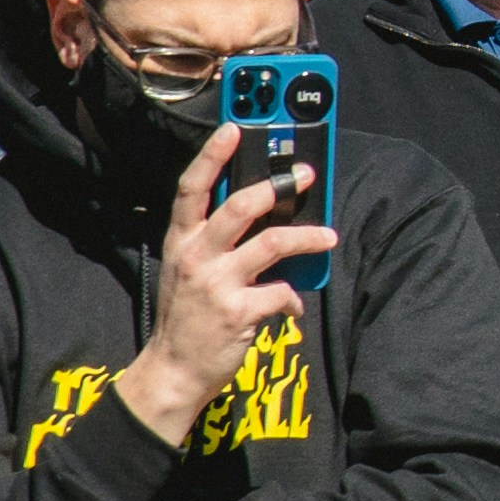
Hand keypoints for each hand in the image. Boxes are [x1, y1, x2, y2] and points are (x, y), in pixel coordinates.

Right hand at [111, 131, 334, 446]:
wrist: (172, 372)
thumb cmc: (186, 318)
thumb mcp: (188, 271)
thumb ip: (215, 243)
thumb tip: (265, 218)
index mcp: (181, 242)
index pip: (191, 189)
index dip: (212, 156)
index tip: (234, 128)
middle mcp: (196, 257)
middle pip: (239, 208)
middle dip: (277, 187)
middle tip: (304, 176)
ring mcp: (216, 284)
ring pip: (272, 244)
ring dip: (307, 237)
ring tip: (327, 236)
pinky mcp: (239, 312)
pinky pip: (281, 293)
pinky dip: (293, 297)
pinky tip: (293, 305)